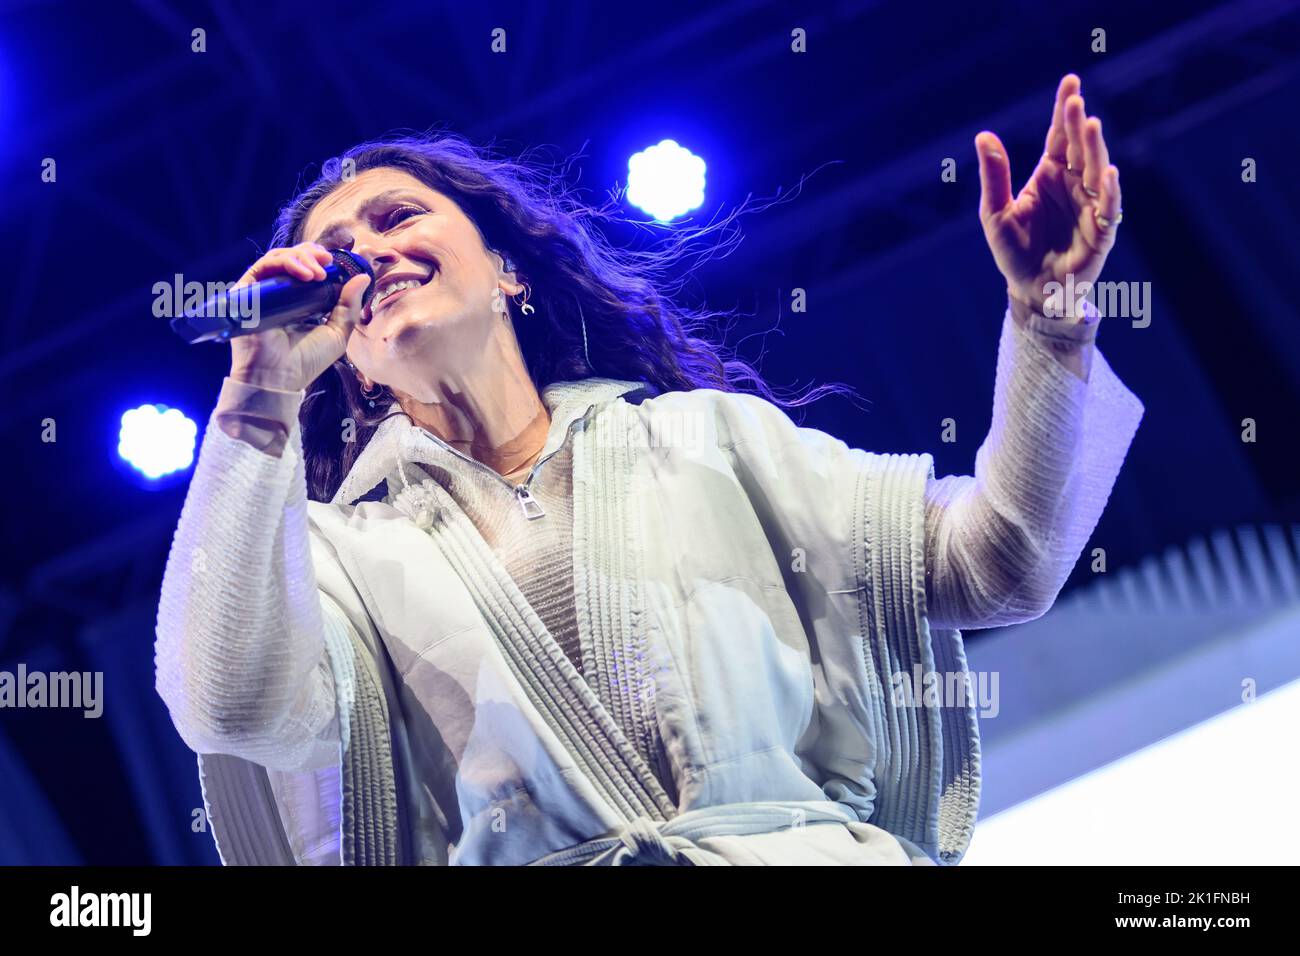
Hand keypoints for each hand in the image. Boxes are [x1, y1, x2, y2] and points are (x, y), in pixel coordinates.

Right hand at [227, 242, 371, 391]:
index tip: (336, 262)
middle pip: (293, 259)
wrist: (280, 379)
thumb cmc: (307, 360)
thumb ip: (348, 305)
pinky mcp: (246, 292)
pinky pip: (262, 267)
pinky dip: (285, 263)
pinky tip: (305, 274)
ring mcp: (262, 292)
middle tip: (327, 261)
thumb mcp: (337, 331)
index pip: (307, 269)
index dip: (320, 260)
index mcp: (299, 301)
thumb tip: (362, 278)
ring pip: (278, 259)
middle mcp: (279, 294)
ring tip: (319, 271)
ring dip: (301, 258)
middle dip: (312, 254)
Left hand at [975, 73, 1122, 316]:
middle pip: (1079, 148)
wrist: (1030, 290)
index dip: (1063, 110)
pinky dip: (1110, 191)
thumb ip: (994, 176)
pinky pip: (1108, 207)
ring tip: (1089, 126)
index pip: (1059, 137)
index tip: (1070, 81)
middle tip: (1074, 102)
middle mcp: (1073, 184)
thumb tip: (983, 135)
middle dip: (1077, 124)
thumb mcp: (995, 213)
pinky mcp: (1101, 231)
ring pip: (1097, 171)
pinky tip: (1109, 173)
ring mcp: (1090, 205)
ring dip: (1095, 149)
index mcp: (1049, 175)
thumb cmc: (1013, 252)